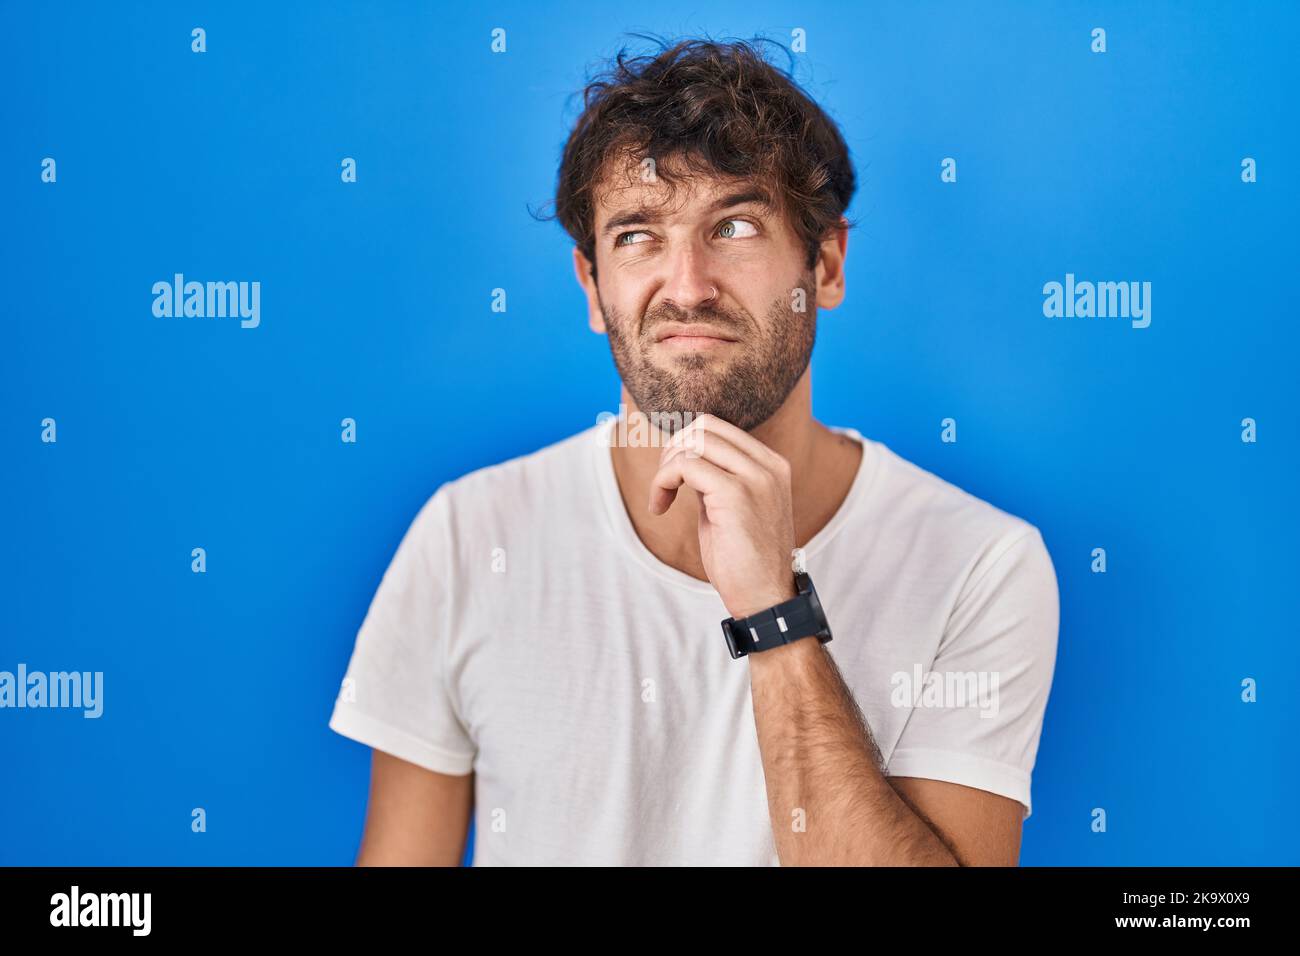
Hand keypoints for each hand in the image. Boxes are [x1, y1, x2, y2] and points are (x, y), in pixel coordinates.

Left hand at [649, 414, 796, 618]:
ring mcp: (755, 477)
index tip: (672, 477)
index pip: (718, 427)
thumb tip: (682, 455)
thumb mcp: (732, 507)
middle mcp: (768, 465)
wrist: (765, 599)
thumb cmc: (744, 560)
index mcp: (771, 464)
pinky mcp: (736, 494)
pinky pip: (685, 466)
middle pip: (704, 426)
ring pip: (694, 441)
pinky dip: (663, 482)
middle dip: (673, 449)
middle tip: (664, 485)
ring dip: (665, 467)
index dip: (685, 444)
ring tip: (661, 498)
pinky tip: (659, 507)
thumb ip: (716, 477)